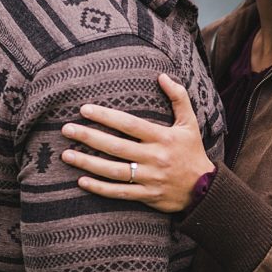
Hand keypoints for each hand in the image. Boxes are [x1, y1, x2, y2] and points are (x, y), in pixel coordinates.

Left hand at [59, 73, 213, 211]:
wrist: (205, 188)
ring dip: (88, 163)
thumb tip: (162, 76)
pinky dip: (100, 188)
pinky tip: (81, 181)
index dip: (106, 117)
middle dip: (89, 137)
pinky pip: (120, 192)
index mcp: (162, 138)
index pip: (129, 125)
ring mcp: (149, 178)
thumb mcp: (190, 123)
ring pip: (114, 171)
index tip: (85, 109)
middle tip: (67, 129)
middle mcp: (154, 158)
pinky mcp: (147, 196)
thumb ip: (178, 98)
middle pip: (116, 147)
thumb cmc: (192, 151)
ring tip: (66, 154)